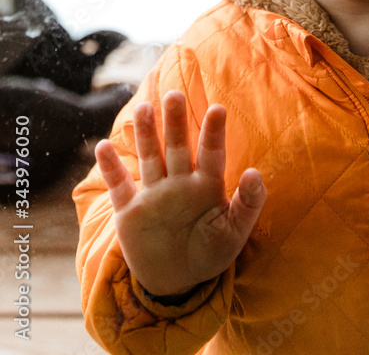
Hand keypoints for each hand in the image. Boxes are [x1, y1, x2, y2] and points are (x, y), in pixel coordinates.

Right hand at [95, 90, 266, 296]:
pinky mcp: (130, 212)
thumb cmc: (211, 252)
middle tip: (174, 95)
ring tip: (143, 107)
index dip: (213, 132)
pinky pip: (119, 186)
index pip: (211, 154)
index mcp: (207, 186)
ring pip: (150, 157)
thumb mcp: (235, 233)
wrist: (177, 282)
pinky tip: (103, 146)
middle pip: (177, 147)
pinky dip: (111, 168)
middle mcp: (180, 183)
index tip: (218, 109)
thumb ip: (248, 204)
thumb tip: (256, 173)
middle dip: (175, 122)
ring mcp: (154, 195)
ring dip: (145, 133)